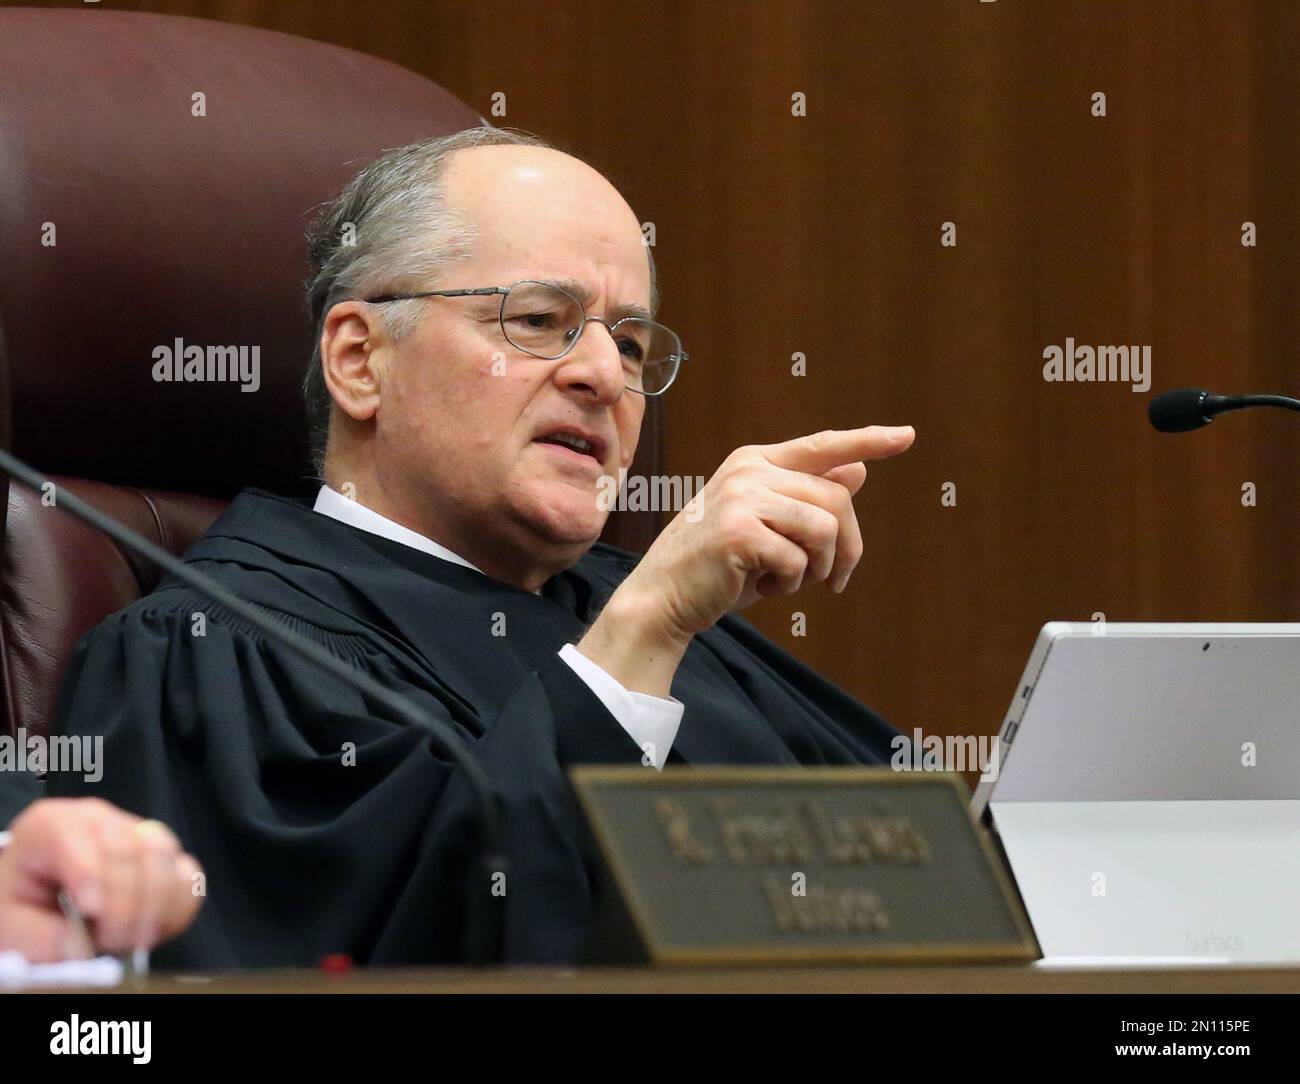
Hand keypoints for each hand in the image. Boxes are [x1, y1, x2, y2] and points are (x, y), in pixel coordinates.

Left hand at [0, 798, 203, 961]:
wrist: (42, 893)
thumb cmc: (25, 900)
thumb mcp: (10, 919)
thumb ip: (37, 935)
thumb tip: (81, 947)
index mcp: (51, 825)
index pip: (74, 836)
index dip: (88, 872)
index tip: (91, 910)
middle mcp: (99, 819)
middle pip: (128, 850)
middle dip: (124, 904)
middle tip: (110, 943)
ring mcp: (138, 832)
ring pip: (164, 857)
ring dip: (153, 907)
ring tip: (129, 940)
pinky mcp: (167, 855)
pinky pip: (189, 874)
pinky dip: (178, 906)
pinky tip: (155, 928)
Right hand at [578, 425, 914, 694]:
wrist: (664, 596)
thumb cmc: (719, 565)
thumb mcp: (768, 527)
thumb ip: (807, 499)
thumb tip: (858, 471)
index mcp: (754, 461)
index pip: (822, 446)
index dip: (868, 441)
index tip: (907, 436)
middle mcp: (749, 470)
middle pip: (837, 500)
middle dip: (847, 548)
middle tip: (832, 580)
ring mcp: (742, 498)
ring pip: (826, 529)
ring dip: (818, 567)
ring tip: (789, 579)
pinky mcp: (740, 532)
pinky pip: (799, 559)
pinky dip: (791, 584)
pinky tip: (764, 586)